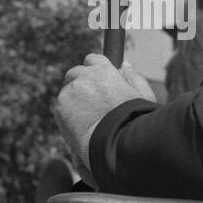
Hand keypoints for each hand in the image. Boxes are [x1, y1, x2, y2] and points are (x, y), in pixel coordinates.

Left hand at [54, 53, 154, 171]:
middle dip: (80, 84)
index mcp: (103, 70)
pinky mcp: (60, 108)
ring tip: (88, 120)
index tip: (98, 83)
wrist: (115, 143)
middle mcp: (84, 76)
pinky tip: (80, 128)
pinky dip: (68, 116)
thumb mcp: (143, 96)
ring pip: (67, 92)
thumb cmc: (134, 121)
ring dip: (74, 101)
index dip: (95, 72)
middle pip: (75, 73)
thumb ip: (133, 78)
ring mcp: (70, 92)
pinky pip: (61, 108)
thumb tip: (124, 65)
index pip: (93, 60)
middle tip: (91, 103)